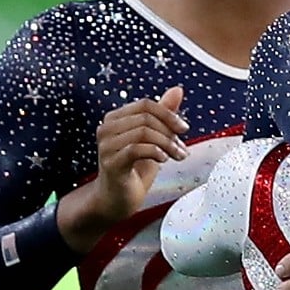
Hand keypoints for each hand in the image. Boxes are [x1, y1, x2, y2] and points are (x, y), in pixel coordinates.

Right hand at [58, 86, 187, 251]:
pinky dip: (156, 153)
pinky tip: (163, 161)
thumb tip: (178, 90)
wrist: (118, 199)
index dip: (168, 114)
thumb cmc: (136, 168)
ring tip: (176, 156)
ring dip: (167, 144)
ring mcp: (106, 146)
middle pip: (146, 117)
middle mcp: (106, 128)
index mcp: (115, 118)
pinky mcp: (110, 163)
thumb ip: (163, 115)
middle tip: (181, 148)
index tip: (184, 129)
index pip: (145, 104)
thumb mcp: (155, 139)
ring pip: (143, 132)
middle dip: (169, 132)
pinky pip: (137, 149)